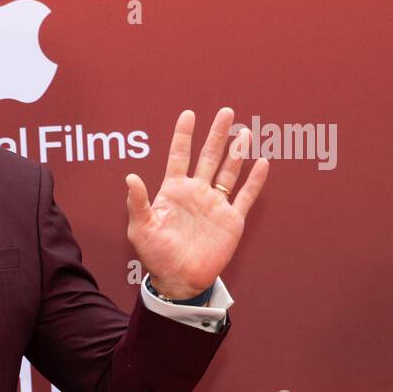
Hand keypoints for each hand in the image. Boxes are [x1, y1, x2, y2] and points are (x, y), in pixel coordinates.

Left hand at [125, 108, 268, 299]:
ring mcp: (215, 204)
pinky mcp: (231, 220)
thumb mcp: (141, 229)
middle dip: (216, 135)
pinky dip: (254, 180)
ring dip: (237, 152)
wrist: (179, 280)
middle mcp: (196, 193)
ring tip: (243, 132)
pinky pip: (245, 196)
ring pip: (228, 172)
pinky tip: (262, 162)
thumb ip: (137, 203)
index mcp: (173, 191)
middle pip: (208, 157)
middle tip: (225, 111)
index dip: (183, 136)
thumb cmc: (155, 255)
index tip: (188, 114)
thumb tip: (130, 177)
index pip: (178, 156)